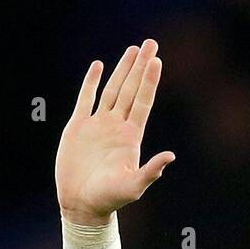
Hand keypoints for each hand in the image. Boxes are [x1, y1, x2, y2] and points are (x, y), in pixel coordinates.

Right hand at [55, 38, 174, 224]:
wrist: (82, 205)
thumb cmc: (109, 200)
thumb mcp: (133, 187)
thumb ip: (151, 171)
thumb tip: (170, 156)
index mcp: (131, 137)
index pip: (143, 102)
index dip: (149, 81)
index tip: (157, 60)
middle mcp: (117, 127)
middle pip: (131, 89)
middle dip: (140, 66)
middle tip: (150, 43)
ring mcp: (98, 125)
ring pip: (112, 90)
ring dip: (122, 69)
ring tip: (133, 49)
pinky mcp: (78, 127)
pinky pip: (86, 98)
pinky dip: (92, 81)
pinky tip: (99, 66)